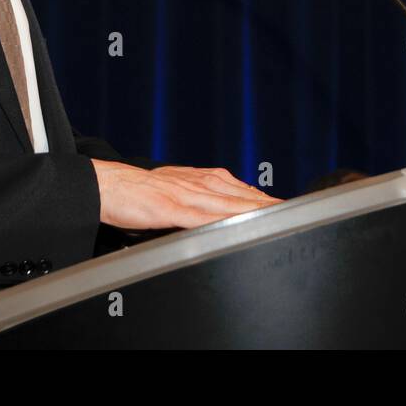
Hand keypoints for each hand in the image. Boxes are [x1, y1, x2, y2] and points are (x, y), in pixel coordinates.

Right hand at [90, 160, 281, 229]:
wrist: (110, 185)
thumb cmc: (140, 191)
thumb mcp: (177, 186)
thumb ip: (202, 196)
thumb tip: (224, 206)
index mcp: (203, 179)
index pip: (243, 190)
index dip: (267, 199)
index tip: (288, 207)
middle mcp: (201, 184)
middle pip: (243, 197)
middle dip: (270, 206)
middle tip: (295, 213)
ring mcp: (187, 196)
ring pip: (229, 204)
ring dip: (254, 211)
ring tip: (277, 218)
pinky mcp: (172, 209)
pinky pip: (201, 217)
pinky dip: (221, 221)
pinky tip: (236, 226)